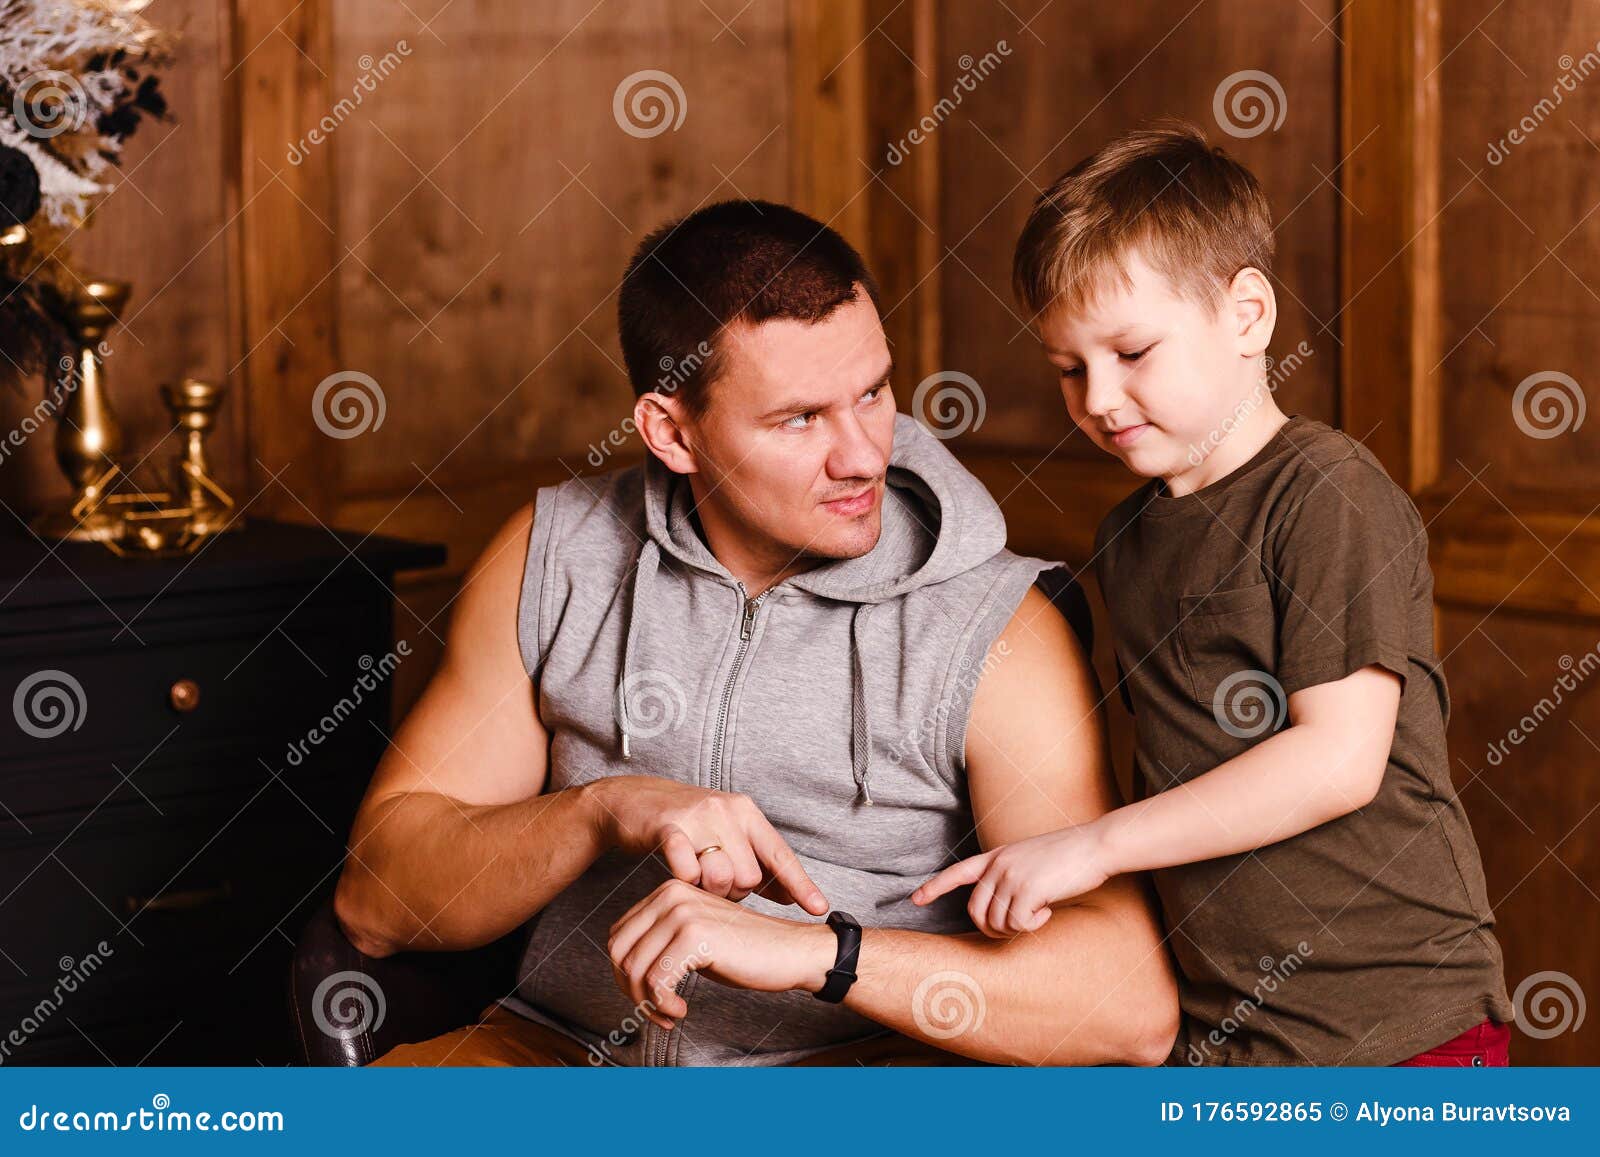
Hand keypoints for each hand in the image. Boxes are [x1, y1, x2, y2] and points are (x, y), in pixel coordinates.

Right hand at [585, 777, 827, 913]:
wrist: (632, 800)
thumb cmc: (684, 824)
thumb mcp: (726, 833)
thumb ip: (755, 860)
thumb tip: (790, 896)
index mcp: (746, 811)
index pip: (780, 854)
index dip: (800, 884)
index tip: (820, 908)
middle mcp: (727, 810)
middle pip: (749, 877)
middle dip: (734, 892)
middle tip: (713, 883)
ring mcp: (698, 818)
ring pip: (721, 879)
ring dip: (709, 890)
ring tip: (697, 878)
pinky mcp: (668, 828)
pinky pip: (688, 871)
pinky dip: (686, 880)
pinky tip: (680, 873)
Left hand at [606, 879, 835, 1029]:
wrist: (792, 952)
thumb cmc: (746, 951)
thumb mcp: (694, 939)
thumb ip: (661, 942)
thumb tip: (622, 970)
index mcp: (668, 892)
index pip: (619, 936)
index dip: (625, 974)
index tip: (648, 996)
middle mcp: (672, 895)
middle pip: (619, 952)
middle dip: (630, 990)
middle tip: (655, 1011)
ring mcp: (683, 913)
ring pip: (635, 969)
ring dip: (647, 1003)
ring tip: (670, 1014)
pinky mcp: (696, 936)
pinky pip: (657, 981)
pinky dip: (663, 1004)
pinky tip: (681, 1011)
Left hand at [910, 823, 1113, 937]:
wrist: (1093, 845)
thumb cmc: (1067, 856)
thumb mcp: (1029, 858)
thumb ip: (1009, 875)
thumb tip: (1000, 907)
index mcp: (996, 855)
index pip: (956, 873)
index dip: (934, 888)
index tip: (915, 900)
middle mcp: (998, 865)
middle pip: (976, 911)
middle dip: (991, 929)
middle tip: (1014, 928)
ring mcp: (1011, 876)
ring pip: (997, 922)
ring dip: (1016, 928)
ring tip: (1037, 913)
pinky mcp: (1028, 889)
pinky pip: (1018, 924)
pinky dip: (1032, 925)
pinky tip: (1047, 911)